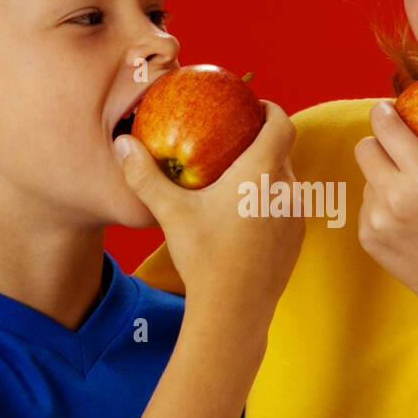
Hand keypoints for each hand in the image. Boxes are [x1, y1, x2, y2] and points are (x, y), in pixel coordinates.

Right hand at [116, 100, 303, 321]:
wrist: (234, 311)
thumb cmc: (203, 258)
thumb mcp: (170, 212)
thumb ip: (145, 175)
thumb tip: (121, 143)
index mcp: (261, 173)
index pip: (281, 124)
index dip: (271, 109)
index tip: (254, 105)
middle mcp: (286, 190)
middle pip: (283, 151)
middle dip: (262, 140)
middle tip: (234, 138)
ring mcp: (296, 216)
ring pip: (286, 180)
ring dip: (267, 173)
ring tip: (237, 176)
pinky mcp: (296, 239)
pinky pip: (287, 207)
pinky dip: (271, 200)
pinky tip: (244, 213)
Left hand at [353, 96, 417, 311]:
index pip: (385, 129)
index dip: (384, 113)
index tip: (390, 110)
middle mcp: (394, 199)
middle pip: (364, 148)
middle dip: (377, 140)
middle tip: (397, 144)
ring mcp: (376, 221)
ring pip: (366, 178)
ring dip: (382, 174)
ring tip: (412, 186)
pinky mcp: (367, 238)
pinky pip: (366, 205)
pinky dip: (381, 202)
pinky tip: (408, 213)